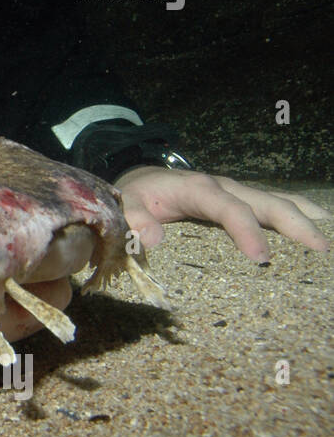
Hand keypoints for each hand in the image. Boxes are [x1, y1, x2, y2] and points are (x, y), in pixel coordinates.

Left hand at [114, 165, 329, 261]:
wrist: (139, 178)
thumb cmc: (134, 195)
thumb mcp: (124, 205)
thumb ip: (134, 219)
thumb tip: (153, 240)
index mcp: (197, 188)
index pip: (228, 208)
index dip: (246, 230)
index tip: (261, 258)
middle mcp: (223, 187)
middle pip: (265, 202)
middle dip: (294, 223)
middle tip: (320, 249)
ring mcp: (235, 193)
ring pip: (276, 201)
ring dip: (303, 217)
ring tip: (327, 237)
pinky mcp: (240, 201)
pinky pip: (272, 205)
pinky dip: (297, 213)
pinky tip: (318, 224)